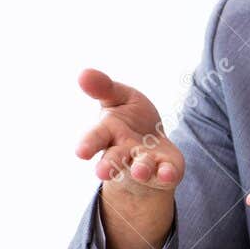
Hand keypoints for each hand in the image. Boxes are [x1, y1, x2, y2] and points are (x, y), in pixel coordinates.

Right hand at [74, 68, 183, 196]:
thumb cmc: (130, 118)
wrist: (151, 144)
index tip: (81, 152)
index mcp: (108, 132)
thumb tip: (83, 73)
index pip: (96, 137)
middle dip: (109, 165)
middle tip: (101, 172)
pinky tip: (168, 175)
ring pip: (141, 167)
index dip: (88, 144)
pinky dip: (167, 174)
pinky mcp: (164, 169)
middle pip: (114, 159)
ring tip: (140, 171)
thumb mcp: (118, 97)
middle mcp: (123, 151)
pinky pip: (166, 173)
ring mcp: (144, 163)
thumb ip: (104, 88)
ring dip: (140, 169)